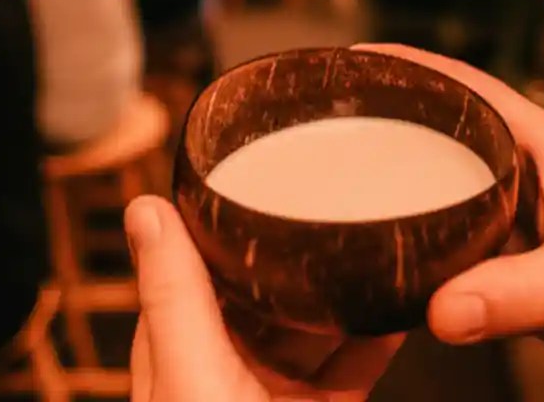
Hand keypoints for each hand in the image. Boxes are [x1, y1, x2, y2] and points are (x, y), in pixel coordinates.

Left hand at [125, 195, 403, 400]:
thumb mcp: (190, 371)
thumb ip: (176, 297)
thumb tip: (145, 211)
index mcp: (176, 352)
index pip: (189, 263)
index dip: (216, 217)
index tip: (252, 166)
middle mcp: (223, 369)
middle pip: (257, 290)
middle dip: (288, 246)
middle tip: (330, 188)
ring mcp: (274, 394)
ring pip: (311, 325)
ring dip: (338, 286)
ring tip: (371, 233)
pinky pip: (355, 364)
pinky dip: (378, 334)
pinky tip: (398, 302)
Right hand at [356, 45, 543, 367]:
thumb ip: (515, 295)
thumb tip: (440, 311)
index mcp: (535, 138)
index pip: (462, 81)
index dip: (405, 64)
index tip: (348, 57)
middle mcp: (515, 158)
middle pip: (437, 119)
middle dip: (383, 110)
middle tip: (318, 113)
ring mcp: (504, 198)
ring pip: (435, 168)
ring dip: (390, 164)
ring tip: (326, 163)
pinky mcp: (496, 241)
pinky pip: (439, 217)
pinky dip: (404, 218)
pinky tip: (366, 231)